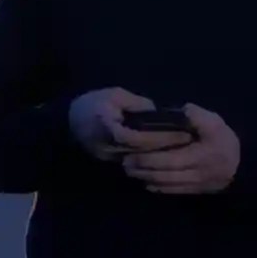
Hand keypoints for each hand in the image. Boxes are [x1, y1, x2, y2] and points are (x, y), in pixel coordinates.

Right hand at [68, 88, 194, 161]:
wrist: (67, 122)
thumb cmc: (92, 103)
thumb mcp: (113, 94)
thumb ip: (135, 103)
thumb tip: (156, 111)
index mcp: (108, 127)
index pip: (138, 137)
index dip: (161, 137)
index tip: (182, 133)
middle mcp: (109, 146)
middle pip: (142, 153)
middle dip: (166, 148)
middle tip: (190, 143)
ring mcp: (109, 157)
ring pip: (140, 161)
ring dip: (161, 156)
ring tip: (183, 150)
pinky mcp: (111, 162)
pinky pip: (134, 163)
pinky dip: (151, 159)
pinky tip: (167, 155)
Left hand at [121, 103, 239, 193]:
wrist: (242, 165)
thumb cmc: (224, 140)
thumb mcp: (216, 122)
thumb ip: (198, 116)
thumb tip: (183, 110)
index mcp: (201, 156)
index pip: (170, 160)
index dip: (149, 159)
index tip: (132, 154)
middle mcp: (197, 173)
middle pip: (165, 175)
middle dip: (143, 170)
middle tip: (125, 164)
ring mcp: (196, 185)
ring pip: (167, 185)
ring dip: (147, 179)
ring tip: (131, 172)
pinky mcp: (195, 192)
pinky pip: (174, 192)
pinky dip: (158, 188)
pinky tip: (146, 182)